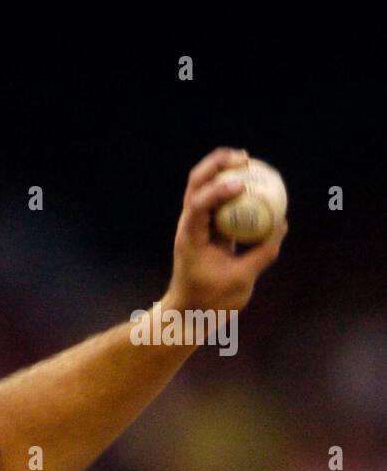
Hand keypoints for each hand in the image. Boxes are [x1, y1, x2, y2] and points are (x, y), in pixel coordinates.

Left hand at [161, 147, 286, 313]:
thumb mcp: (240, 281)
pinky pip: (220, 202)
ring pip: (203, 187)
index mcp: (191, 238)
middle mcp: (190, 226)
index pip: (198, 206)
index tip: (242, 184)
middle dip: (216, 165)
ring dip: (222, 170)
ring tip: (248, 160)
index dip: (217, 191)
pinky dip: (233, 188)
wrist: (190, 312)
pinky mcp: (207, 228)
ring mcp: (196, 225)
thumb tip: (280, 226)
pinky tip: (255, 182)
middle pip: (195, 184)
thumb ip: (261, 254)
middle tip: (244, 158)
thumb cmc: (210, 301)